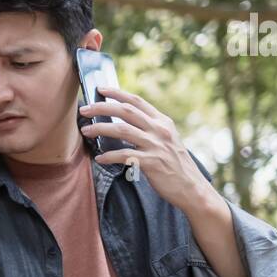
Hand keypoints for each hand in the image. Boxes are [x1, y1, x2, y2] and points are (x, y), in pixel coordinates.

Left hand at [78, 86, 215, 212]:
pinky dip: (109, 156)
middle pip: (126, 111)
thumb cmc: (176, 165)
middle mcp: (159, 130)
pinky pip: (124, 155)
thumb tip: (124, 122)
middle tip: (84, 109)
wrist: (192, 188)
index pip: (137, 101)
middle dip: (102, 107)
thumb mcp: (167, 140)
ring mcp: (156, 145)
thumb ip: (150, 129)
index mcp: (162, 122)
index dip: (117, 93)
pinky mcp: (152, 162)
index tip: (101, 89)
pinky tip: (99, 158)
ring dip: (100, 129)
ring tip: (85, 131)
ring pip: (122, 130)